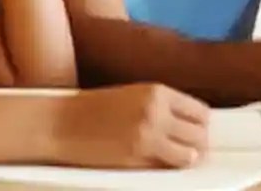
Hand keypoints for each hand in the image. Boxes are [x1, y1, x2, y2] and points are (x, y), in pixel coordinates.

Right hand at [49, 84, 209, 168]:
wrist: (59, 123)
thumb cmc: (91, 110)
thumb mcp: (132, 96)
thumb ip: (160, 107)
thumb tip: (186, 126)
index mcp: (157, 91)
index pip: (200, 111)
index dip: (201, 126)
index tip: (195, 134)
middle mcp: (157, 111)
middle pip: (200, 133)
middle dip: (199, 145)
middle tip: (191, 152)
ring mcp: (147, 134)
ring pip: (192, 153)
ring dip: (188, 159)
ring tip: (177, 160)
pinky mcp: (136, 156)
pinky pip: (169, 167)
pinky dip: (170, 168)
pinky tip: (161, 166)